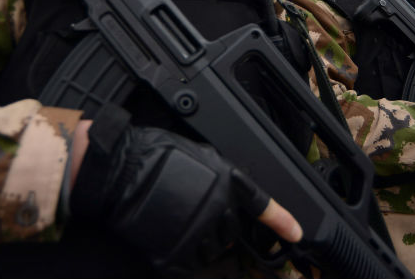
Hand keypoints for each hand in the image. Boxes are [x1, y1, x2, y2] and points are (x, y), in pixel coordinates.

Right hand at [69, 109, 302, 275]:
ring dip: (197, 240)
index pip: (261, 204)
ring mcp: (199, 232)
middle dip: (215, 224)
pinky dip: (178, 254)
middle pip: (229, 230)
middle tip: (187, 209)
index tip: (296, 233)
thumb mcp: (193, 151)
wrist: (117, 171)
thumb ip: (214, 172)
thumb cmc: (148, 154)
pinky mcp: (178, 253)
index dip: (281, 220)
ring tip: (171, 218)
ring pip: (210, 249)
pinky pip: (187, 262)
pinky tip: (162, 235)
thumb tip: (222, 190)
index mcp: (225, 180)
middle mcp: (218, 208)